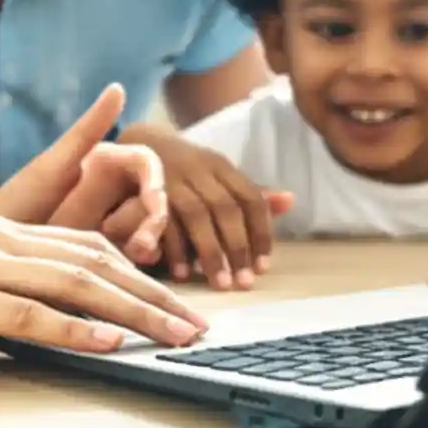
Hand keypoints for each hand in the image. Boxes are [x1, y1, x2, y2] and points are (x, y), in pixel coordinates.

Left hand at [0, 84, 166, 262]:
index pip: (147, 165)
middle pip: (153, 199)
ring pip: (149, 227)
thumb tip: (118, 87)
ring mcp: (113, 219)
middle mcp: (114, 189)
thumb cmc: (21, 197)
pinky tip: (132, 265)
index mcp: (106, 162)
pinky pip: (136, 251)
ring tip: (136, 256)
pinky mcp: (108, 249)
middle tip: (141, 247)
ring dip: (149, 241)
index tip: (154, 202)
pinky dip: (139, 259)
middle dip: (153, 221)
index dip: (156, 182)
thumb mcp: (57, 164)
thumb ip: (88, 129)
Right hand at [0, 217, 209, 375]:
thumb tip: (80, 316)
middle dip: (154, 295)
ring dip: (131, 312)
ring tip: (172, 335)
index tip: (180, 306)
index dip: (142, 276)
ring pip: (74, 284)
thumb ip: (21, 289)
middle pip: (96, 262)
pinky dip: (74, 329)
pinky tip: (109, 342)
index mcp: (7, 232)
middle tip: (196, 324)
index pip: (92, 248)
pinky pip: (29, 313)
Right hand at [116, 124, 293, 290]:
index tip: (263, 267)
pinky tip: (183, 273)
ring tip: (220, 284)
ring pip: (197, 216)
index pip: (251, 198)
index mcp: (221, 165)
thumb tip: (290, 201)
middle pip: (226, 208)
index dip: (260, 233)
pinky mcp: (145, 190)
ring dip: (210, 252)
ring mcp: (171, 177)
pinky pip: (163, 221)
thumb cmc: (185, 171)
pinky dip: (175, 248)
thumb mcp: (216, 176)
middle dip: (237, 247)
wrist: (136, 143)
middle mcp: (199, 168)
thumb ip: (247, 194)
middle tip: (244, 283)